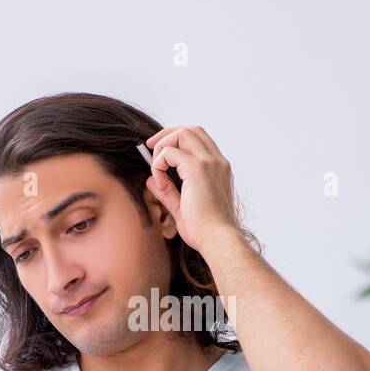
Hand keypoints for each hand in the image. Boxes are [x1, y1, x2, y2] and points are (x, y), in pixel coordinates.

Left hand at [144, 125, 240, 253]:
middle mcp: (217, 161)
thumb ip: (168, 193)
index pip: (199, 140)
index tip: (160, 152)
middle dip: (167, 134)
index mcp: (219, 169)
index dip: (177, 140)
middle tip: (150, 147)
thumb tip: (151, 181)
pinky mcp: (198, 169)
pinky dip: (159, 164)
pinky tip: (160, 183)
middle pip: (191, 129)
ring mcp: (209, 162)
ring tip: (156, 168)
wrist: (218, 240)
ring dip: (163, 146)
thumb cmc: (205, 231)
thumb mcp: (182, 208)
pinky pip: (170, 152)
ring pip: (182, 133)